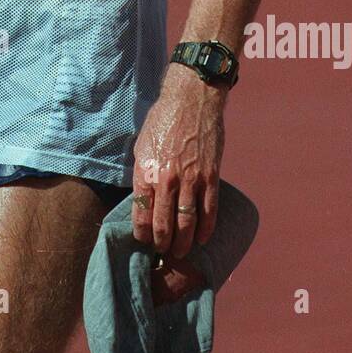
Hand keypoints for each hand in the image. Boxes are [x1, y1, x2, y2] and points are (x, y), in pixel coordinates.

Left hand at [131, 61, 225, 259]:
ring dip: (182, 243)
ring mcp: (191, 180)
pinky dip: (205, 229)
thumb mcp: (141, 146)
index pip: (141, 216)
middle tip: (162, 253)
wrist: (191, 100)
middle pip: (163, 226)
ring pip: (186, 224)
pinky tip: (201, 239)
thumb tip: (142, 200)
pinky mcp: (210, 177)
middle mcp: (166, 180)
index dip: (142, 235)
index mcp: (145, 172)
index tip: (144, 242)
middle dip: (162, 245)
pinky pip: (209, 211)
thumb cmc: (162, 120)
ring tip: (179, 252)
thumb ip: (142, 174)